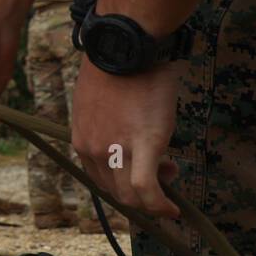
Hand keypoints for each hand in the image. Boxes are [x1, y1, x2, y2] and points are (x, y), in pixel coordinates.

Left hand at [71, 58, 182, 217]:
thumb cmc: (118, 67)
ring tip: (171, 174)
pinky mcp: (143, 144)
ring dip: (153, 197)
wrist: (127, 45)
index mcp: (81, 139)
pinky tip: (173, 210)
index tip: (143, 169)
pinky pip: (147, 188)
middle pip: (115, 192)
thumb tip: (125, 134)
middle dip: (140, 191)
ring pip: (131, 195)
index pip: (100, 179)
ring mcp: (115, 149)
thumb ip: (106, 126)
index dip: (123, 182)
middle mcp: (93, 150)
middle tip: (165, 171)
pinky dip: (160, 205)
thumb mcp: (98, 102)